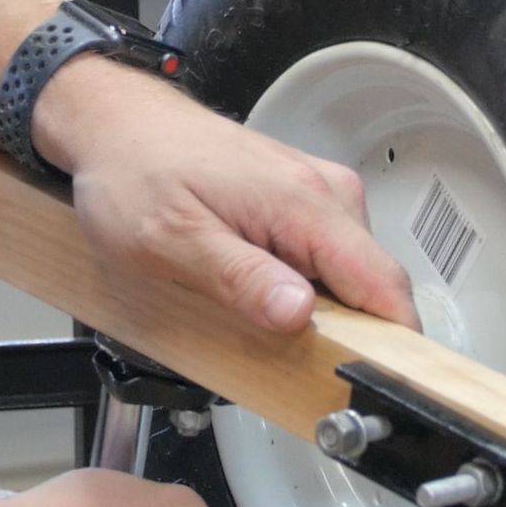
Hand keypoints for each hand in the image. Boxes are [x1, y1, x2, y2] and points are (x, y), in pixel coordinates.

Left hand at [33, 56, 419, 333]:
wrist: (118, 124)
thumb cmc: (135, 174)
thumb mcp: (170, 241)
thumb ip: (239, 279)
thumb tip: (299, 313)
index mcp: (304, 205)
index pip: (383, 286)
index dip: (387, 345)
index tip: (362, 383)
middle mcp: (325, 194)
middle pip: (372, 288)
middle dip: (343, 334)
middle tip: (283, 360)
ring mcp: (318, 194)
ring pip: (349, 277)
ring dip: (319, 311)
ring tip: (255, 315)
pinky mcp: (303, 200)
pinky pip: (326, 258)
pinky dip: (302, 286)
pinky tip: (255, 287)